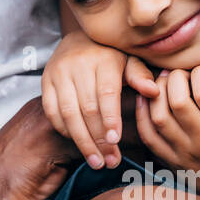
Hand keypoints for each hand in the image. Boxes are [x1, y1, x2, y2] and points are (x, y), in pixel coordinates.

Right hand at [41, 33, 159, 168]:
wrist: (79, 38)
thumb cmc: (110, 55)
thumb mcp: (129, 60)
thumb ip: (140, 76)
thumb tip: (153, 92)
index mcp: (103, 59)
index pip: (106, 93)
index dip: (110, 119)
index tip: (115, 141)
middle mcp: (78, 64)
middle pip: (87, 108)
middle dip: (99, 139)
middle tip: (111, 161)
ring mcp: (58, 73)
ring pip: (68, 113)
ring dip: (82, 141)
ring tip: (96, 162)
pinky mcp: (45, 81)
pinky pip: (52, 112)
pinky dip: (65, 131)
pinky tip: (79, 144)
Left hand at [134, 66, 199, 199]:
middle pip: (178, 101)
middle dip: (175, 78)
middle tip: (180, 71)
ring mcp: (185, 153)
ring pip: (159, 117)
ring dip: (157, 93)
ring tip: (163, 80)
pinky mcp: (171, 161)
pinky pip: (149, 137)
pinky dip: (141, 115)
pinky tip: (145, 99)